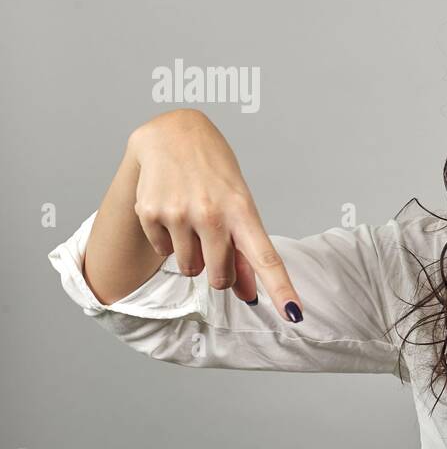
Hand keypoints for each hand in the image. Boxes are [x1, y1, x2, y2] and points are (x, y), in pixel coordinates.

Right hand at [126, 109, 303, 321]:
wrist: (173, 134)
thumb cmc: (215, 175)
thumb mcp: (238, 204)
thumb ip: (244, 250)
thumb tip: (249, 295)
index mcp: (242, 210)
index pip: (266, 257)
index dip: (281, 288)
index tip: (294, 314)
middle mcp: (210, 213)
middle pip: (219, 276)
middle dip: (220, 273)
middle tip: (215, 245)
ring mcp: (178, 214)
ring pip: (190, 268)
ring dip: (193, 255)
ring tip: (193, 219)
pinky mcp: (149, 213)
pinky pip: (163, 252)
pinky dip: (169, 240)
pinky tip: (172, 211)